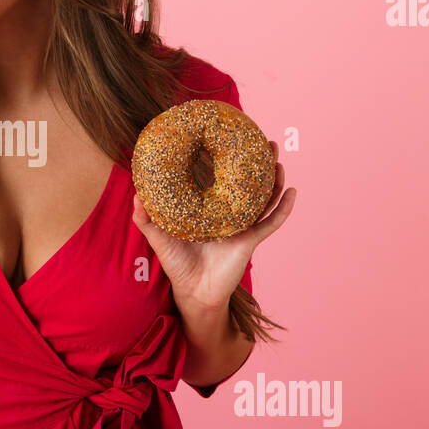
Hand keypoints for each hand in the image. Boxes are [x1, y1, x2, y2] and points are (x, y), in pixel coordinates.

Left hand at [131, 139, 295, 312]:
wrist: (193, 292)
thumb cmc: (177, 264)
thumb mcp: (159, 237)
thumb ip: (146, 218)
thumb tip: (136, 196)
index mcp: (210, 208)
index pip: (221, 178)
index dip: (228, 159)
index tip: (232, 137)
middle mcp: (229, 213)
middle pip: (248, 183)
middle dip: (258, 162)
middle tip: (264, 140)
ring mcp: (242, 225)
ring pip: (264, 197)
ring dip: (273, 178)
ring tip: (277, 158)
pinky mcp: (251, 240)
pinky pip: (271, 221)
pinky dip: (283, 208)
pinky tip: (292, 192)